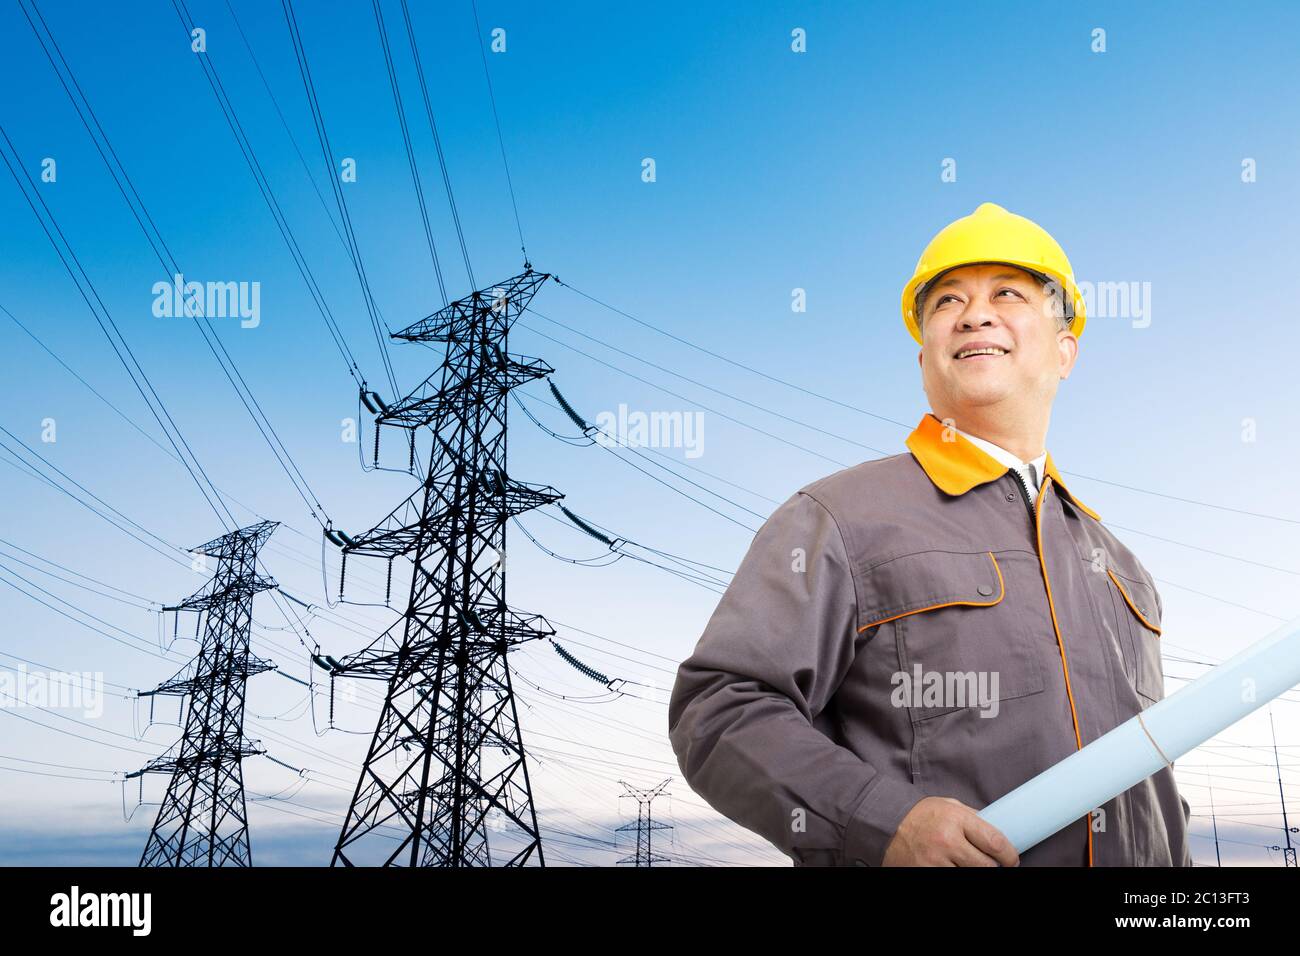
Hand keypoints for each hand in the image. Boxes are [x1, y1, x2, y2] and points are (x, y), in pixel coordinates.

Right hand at [881, 796, 1019, 865]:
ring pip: (971, 876)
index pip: (995, 842)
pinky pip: (951, 880)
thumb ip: (972, 818)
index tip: (1011, 859)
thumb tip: (997, 832)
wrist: (885, 824)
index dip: (1009, 855)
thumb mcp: (948, 806)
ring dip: (974, 872)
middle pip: (987, 866)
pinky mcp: (925, 873)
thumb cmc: (920, 814)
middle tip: (994, 865)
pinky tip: (954, 867)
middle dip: (994, 868)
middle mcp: (947, 840)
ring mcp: (935, 861)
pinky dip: (956, 874)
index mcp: (956, 819)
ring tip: (969, 864)